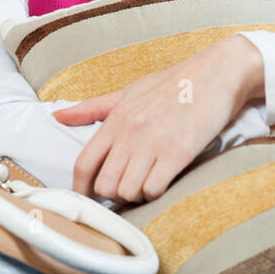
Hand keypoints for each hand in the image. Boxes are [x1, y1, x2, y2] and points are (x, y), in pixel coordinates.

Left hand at [52, 35, 264, 202]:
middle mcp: (130, 132)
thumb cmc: (172, 84)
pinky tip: (164, 180)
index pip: (84, 163)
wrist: (217, 73)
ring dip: (136, 195)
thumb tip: (58, 115)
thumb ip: (93, 108)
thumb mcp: (129, 92)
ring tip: (147, 183)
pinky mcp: (178, 152)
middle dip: (113, 194)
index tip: (86, 200)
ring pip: (127, 192)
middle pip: (104, 185)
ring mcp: (153, 143)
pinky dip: (156, 192)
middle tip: (127, 188)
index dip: (80, 189)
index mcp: (115, 119)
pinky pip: (154, 189)